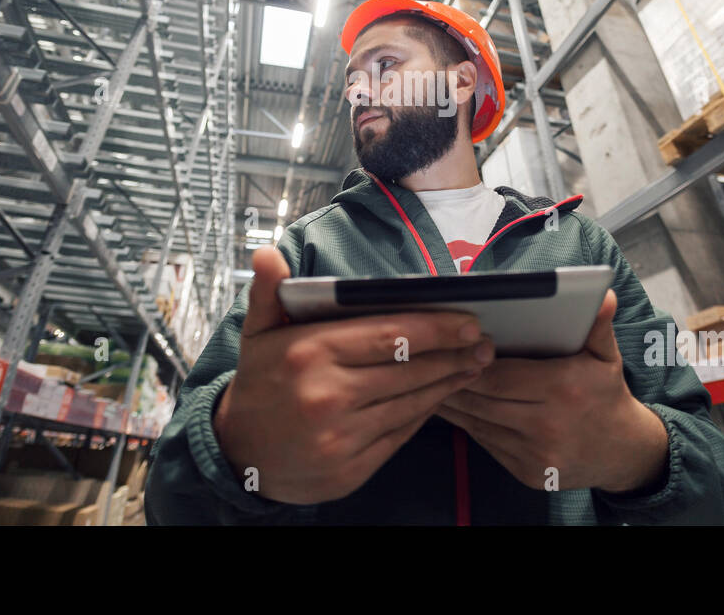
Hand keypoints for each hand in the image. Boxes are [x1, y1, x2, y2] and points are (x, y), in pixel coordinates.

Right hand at [214, 246, 495, 504]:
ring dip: (449, 383)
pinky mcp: (351, 468)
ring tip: (473, 366)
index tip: (467, 320)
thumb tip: (268, 254)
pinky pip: (400, 434)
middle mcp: (326, 394)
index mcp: (309, 353)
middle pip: (408, 369)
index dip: (435, 327)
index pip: (388, 334)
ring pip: (411, 402)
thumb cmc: (259, 386)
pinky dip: (425, 413)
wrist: (240, 456)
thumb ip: (268, 292)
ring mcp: (340, 436)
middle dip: (453, 354)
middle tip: (483, 342)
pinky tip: (442, 396)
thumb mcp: (257, 334)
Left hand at [437, 289, 668, 493]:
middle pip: (481, 399)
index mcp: (563, 389)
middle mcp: (547, 425)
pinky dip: (467, 423)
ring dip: (452, 402)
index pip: (499, 375)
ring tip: (431, 380)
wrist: (623, 452)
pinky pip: (485, 443)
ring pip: (477, 423)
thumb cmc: (606, 394)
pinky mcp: (526, 473)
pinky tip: (454, 405)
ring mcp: (535, 454)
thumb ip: (597, 325)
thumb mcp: (606, 356)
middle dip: (453, 379)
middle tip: (430, 361)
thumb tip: (602, 295)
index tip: (453, 346)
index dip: (470, 361)